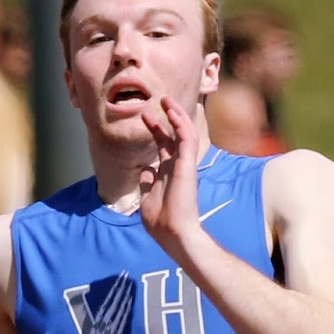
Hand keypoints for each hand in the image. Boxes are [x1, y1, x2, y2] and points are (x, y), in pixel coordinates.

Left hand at [138, 96, 201, 255]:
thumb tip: (145, 170)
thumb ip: (147, 183)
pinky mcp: (188, 164)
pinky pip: (187, 138)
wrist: (172, 233)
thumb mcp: (147, 200)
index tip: (146, 117)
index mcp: (168, 175)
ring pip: (184, 133)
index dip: (156, 130)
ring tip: (167, 99)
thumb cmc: (160, 223)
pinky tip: (172, 111)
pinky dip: (181, 123)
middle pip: (173, 136)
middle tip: (157, 102)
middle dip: (165, 118)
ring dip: (176, 115)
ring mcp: (184, 165)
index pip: (164, 147)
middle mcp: (177, 167)